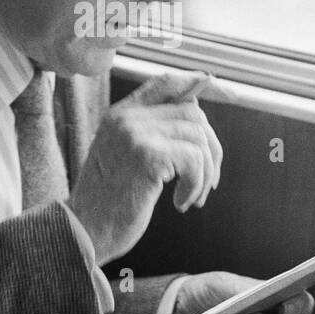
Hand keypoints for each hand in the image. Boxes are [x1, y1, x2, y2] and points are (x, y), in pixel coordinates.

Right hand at [68, 71, 221, 264]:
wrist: (85, 231)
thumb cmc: (109, 201)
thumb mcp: (126, 155)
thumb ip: (152, 132)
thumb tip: (197, 116)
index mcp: (121, 113)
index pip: (167, 82)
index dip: (201, 83)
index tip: (229, 92)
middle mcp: (127, 117)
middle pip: (194, 114)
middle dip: (210, 149)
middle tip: (206, 182)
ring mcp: (136, 133)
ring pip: (199, 138)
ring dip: (205, 173)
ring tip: (191, 196)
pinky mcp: (147, 155)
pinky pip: (195, 160)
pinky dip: (196, 185)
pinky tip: (180, 203)